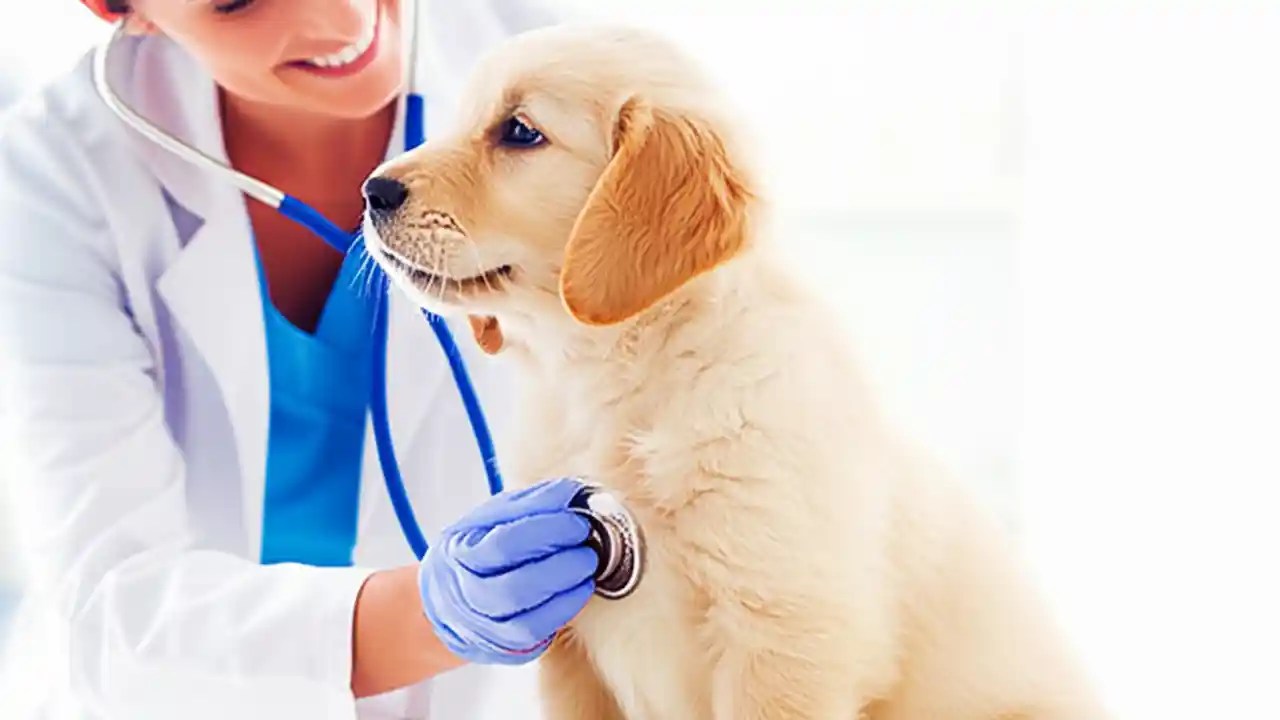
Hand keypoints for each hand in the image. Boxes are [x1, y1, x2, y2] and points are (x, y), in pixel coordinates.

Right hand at [418, 477, 597, 664]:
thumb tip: (571, 492)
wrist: (450, 600)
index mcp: (460, 553)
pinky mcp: (505, 647)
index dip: (545, 532)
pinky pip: (537, 637)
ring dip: (566, 592)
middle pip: (514, 588)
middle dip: (560, 567)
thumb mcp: (491, 517)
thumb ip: (529, 503)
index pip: (503, 544)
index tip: (577, 521)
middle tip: (588, 549)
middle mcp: (466, 595)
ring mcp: (483, 628)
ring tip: (587, 568)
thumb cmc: (477, 549)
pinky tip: (580, 590)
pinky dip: (564, 612)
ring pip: (526, 620)